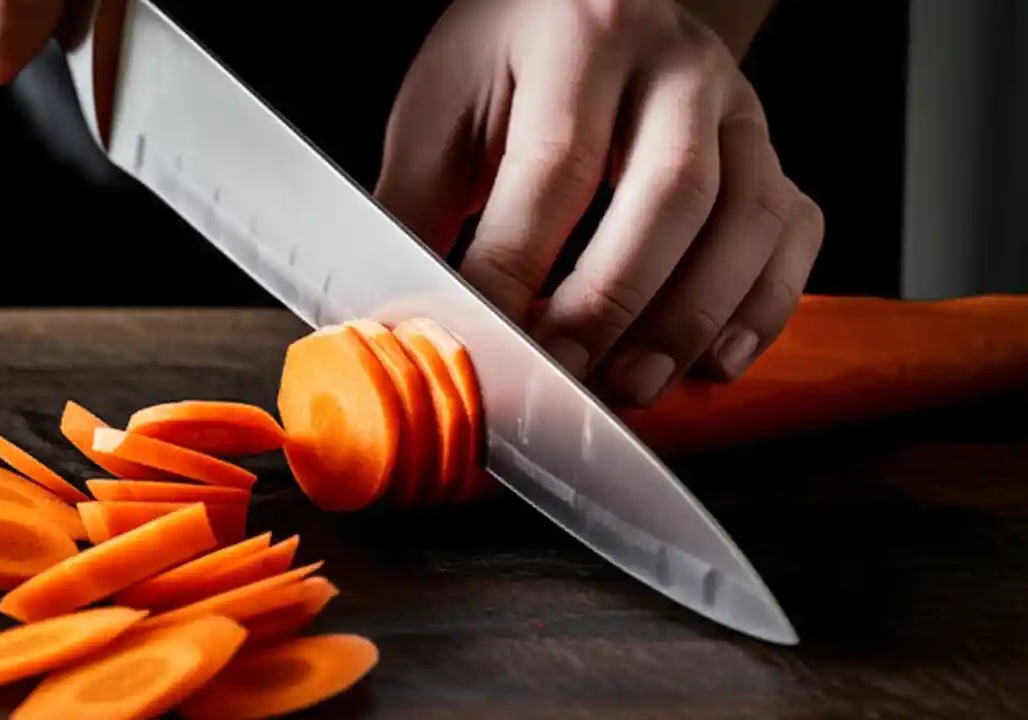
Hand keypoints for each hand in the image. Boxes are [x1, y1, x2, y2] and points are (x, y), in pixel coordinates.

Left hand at [375, 0, 823, 406]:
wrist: (596, 3)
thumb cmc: (511, 62)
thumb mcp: (446, 107)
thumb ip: (417, 206)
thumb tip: (399, 316)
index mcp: (580, 36)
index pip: (555, 166)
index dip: (517, 267)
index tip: (484, 339)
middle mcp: (675, 65)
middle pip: (671, 192)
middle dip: (614, 301)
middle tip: (566, 373)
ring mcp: (737, 106)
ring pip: (748, 216)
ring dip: (693, 317)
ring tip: (634, 383)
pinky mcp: (769, 147)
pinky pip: (795, 228)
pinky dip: (766, 303)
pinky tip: (716, 359)